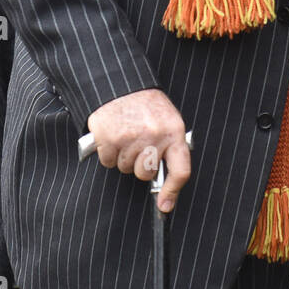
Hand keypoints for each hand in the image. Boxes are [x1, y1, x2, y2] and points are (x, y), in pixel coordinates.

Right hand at [86, 88, 189, 212]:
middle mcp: (153, 136)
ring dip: (124, 156)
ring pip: (126, 168)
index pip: (180, 170)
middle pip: (146, 174)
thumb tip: (166, 186)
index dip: (172, 191)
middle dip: (141, 164)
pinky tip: (113, 134)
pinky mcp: (108, 137)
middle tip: (139, 144)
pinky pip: (108, 161)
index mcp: (174, 131)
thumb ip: (170, 147)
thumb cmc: (145, 104)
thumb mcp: (167, 120)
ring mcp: (130, 137)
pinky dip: (108, 152)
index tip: (165, 205)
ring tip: (126, 134)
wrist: (120, 83)